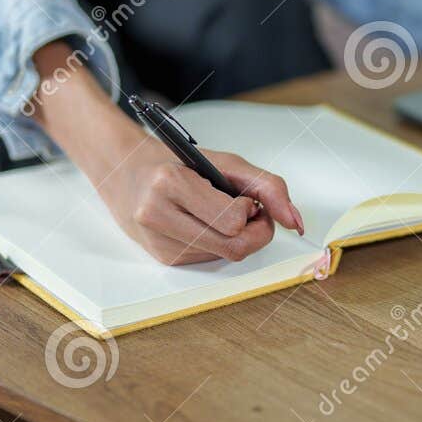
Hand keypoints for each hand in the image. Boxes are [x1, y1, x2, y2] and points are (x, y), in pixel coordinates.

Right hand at [24, 44, 302, 266]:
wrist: (124, 171)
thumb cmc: (178, 163)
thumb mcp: (223, 162)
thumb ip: (267, 186)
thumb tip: (297, 223)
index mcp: (170, 184)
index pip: (233, 220)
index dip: (254, 213)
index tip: (250, 199)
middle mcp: (157, 216)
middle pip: (233, 247)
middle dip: (254, 232)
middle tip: (250, 212)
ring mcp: (156, 242)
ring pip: (223, 257)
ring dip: (236, 238)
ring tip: (222, 214)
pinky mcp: (161, 258)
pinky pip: (209, 260)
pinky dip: (218, 244)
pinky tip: (204, 225)